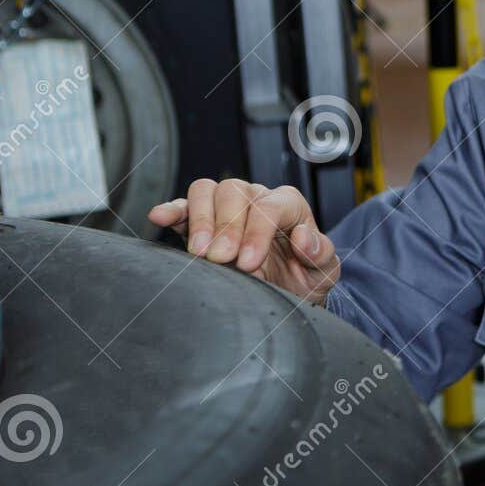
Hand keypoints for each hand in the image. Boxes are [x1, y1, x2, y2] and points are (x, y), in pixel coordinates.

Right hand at [148, 178, 340, 304]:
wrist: (287, 294)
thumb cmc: (305, 278)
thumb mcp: (325, 272)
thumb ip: (321, 254)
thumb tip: (303, 238)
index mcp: (288, 205)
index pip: (270, 205)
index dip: (257, 232)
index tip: (248, 262)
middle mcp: (256, 198)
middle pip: (235, 190)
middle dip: (227, 225)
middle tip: (223, 259)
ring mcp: (227, 208)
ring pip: (207, 190)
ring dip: (200, 219)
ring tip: (200, 252)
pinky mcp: (202, 223)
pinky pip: (183, 207)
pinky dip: (171, 210)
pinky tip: (159, 217)